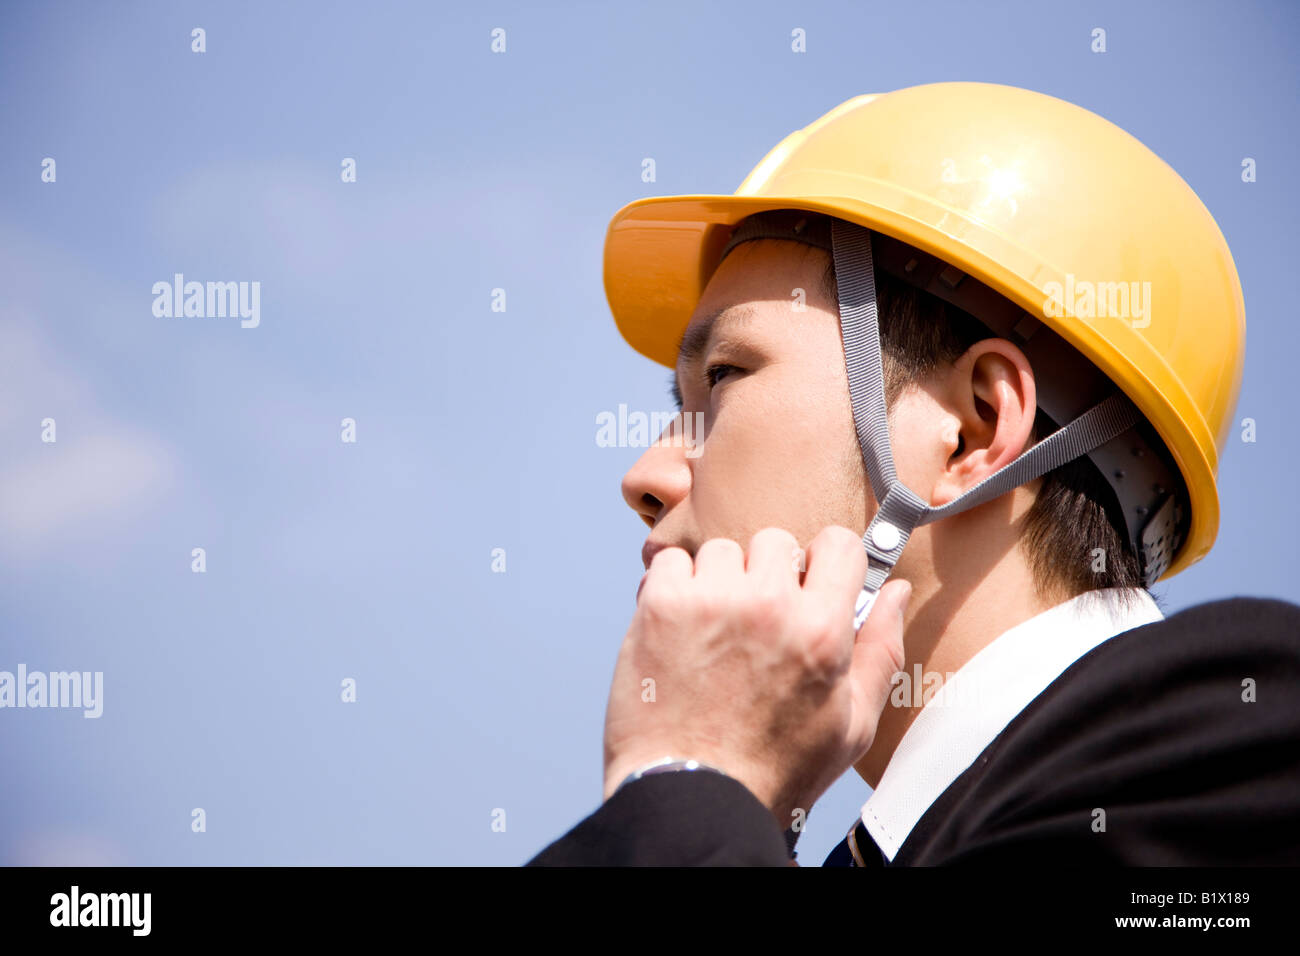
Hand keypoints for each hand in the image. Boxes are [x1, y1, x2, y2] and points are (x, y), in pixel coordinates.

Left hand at [602, 525, 910, 825]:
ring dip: (720, 581)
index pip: (838, 545)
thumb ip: (880, 649)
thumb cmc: (773, 771)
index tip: (811, 582)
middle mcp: (768, 604)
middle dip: (769, 574)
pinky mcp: (661, 606)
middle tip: (757, 620)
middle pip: (775, 542)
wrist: (693, 797)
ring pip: (722, 551)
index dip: (826, 562)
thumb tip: (894, 592)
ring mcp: (711, 600)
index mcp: (822, 629)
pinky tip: (680, 628)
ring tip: (715, 631)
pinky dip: (673, 587)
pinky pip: (669, 561)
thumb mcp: (851, 724)